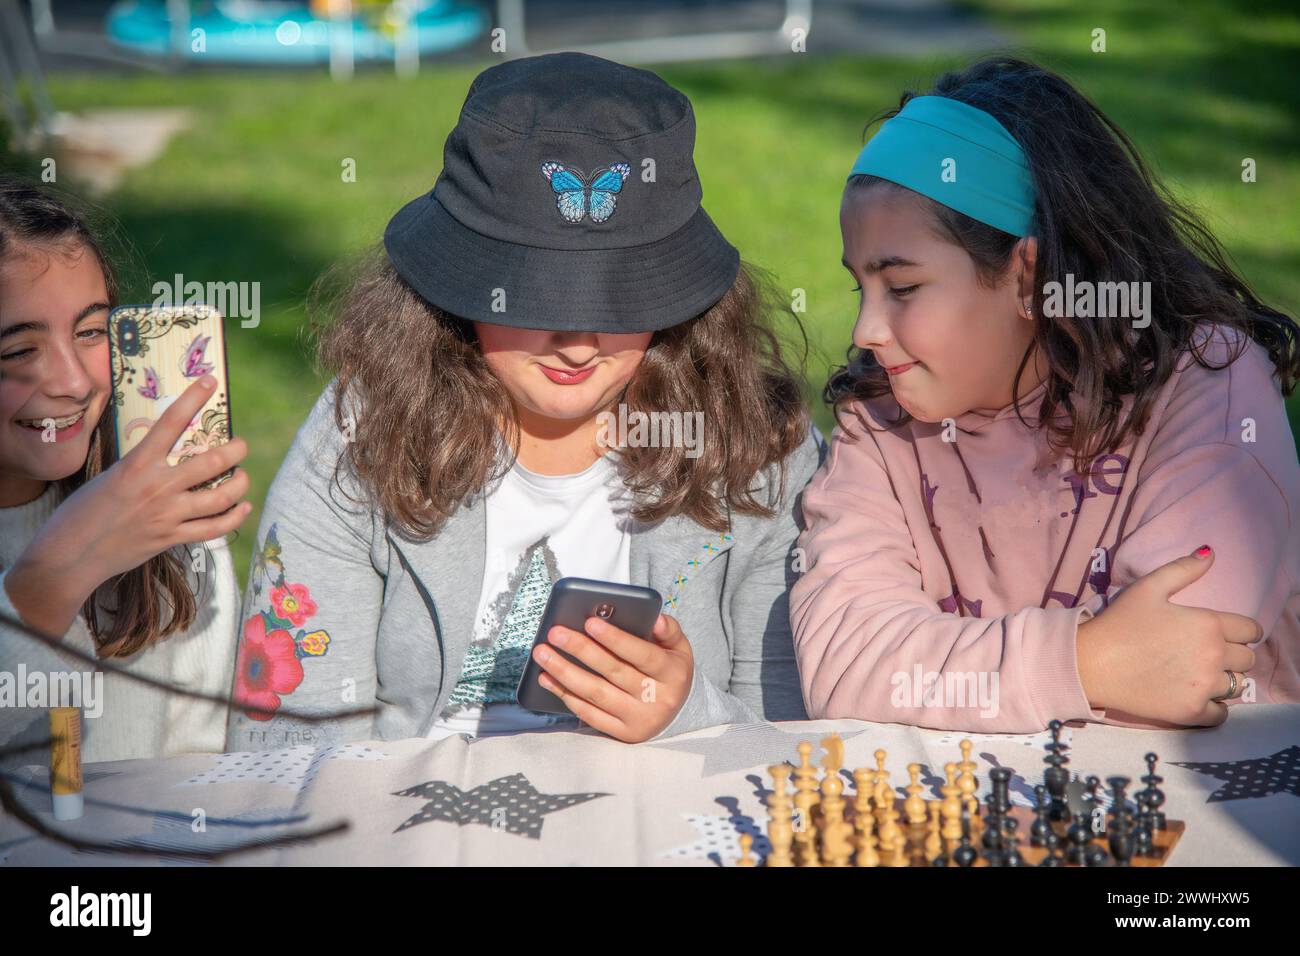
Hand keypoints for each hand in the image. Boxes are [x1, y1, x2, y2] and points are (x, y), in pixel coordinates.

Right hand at [5, 375, 251, 637]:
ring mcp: (168, 514)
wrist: (69, 555)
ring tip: (244, 477)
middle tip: (241, 445)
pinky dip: (234, 517)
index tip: (210, 381)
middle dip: (236, 450)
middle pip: (212, 461)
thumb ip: (140, 467)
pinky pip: (215, 528)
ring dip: (240, 484)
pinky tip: (243, 508)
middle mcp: (158, 486)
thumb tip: (165, 456)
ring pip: (221, 496)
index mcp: (137, 464)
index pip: (171, 422)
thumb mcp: (109, 477)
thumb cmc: (82, 512)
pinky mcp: (172, 538)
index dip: (193, 398)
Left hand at [532, 612, 693, 742]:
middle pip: (613, 672)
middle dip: (581, 650)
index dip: (615, 639)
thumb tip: (657, 619)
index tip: (590, 622)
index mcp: (672, 673)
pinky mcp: (622, 734)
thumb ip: (669, 630)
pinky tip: (548, 679)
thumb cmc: (670, 671)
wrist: (678, 713)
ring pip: (596, 694)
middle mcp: (658, 699)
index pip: (642, 654)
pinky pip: (589, 715)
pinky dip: (566, 696)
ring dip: (565, 672)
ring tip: (542, 654)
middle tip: (555, 633)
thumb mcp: (679, 648)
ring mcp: (639, 719)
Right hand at [1075, 545, 1261, 725]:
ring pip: (1238, 686)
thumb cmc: (1118, 622)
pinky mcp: (1192, 711)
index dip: (1241, 631)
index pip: (1251, 630)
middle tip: (1205, 654)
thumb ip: (1182, 569)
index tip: (1223, 634)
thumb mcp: (1147, 588)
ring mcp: (1204, 686)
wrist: (1090, 663)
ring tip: (1199, 675)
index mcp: (1208, 624)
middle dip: (1233, 655)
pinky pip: (1222, 714)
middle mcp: (1214, 655)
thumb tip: (1211, 553)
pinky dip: (1214, 707)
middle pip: (1248, 659)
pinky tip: (1196, 695)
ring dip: (1224, 680)